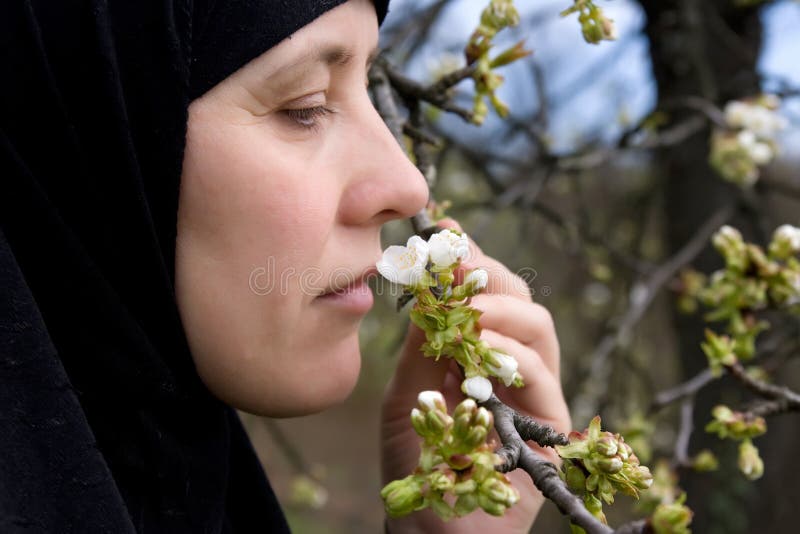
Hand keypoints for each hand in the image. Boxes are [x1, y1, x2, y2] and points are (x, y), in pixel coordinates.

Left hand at [381, 219, 571, 532]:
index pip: (489, 295)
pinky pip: (542, 379)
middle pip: (520, 301)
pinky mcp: (549, 430)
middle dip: (489, 275)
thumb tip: (429, 289)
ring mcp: (535, 396)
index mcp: (483, 353)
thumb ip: (423, 346)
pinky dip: (511, 356)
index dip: (472, 262)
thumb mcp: (409, 393)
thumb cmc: (420, 462)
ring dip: (500, 311)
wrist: (431, 529)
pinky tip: (478, 351)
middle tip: (454, 267)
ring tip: (464, 311)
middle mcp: (515, 368)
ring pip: (539, 330)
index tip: (444, 233)